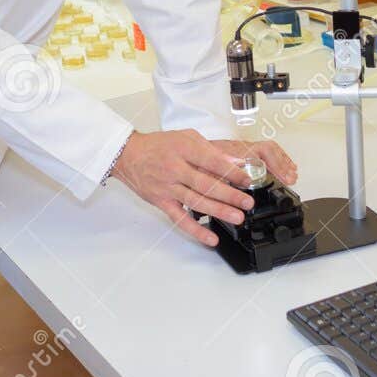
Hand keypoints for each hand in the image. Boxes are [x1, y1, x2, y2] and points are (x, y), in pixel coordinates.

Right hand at [110, 129, 299, 246]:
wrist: (129, 155)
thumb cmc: (160, 145)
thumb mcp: (186, 138)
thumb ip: (211, 150)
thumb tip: (235, 162)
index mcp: (183, 149)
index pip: (211, 160)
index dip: (231, 171)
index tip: (247, 179)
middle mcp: (175, 168)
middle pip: (205, 183)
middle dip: (229, 194)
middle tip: (247, 202)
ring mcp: (167, 187)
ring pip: (195, 202)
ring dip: (218, 211)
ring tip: (237, 217)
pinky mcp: (162, 202)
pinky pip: (180, 219)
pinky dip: (195, 230)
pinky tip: (211, 238)